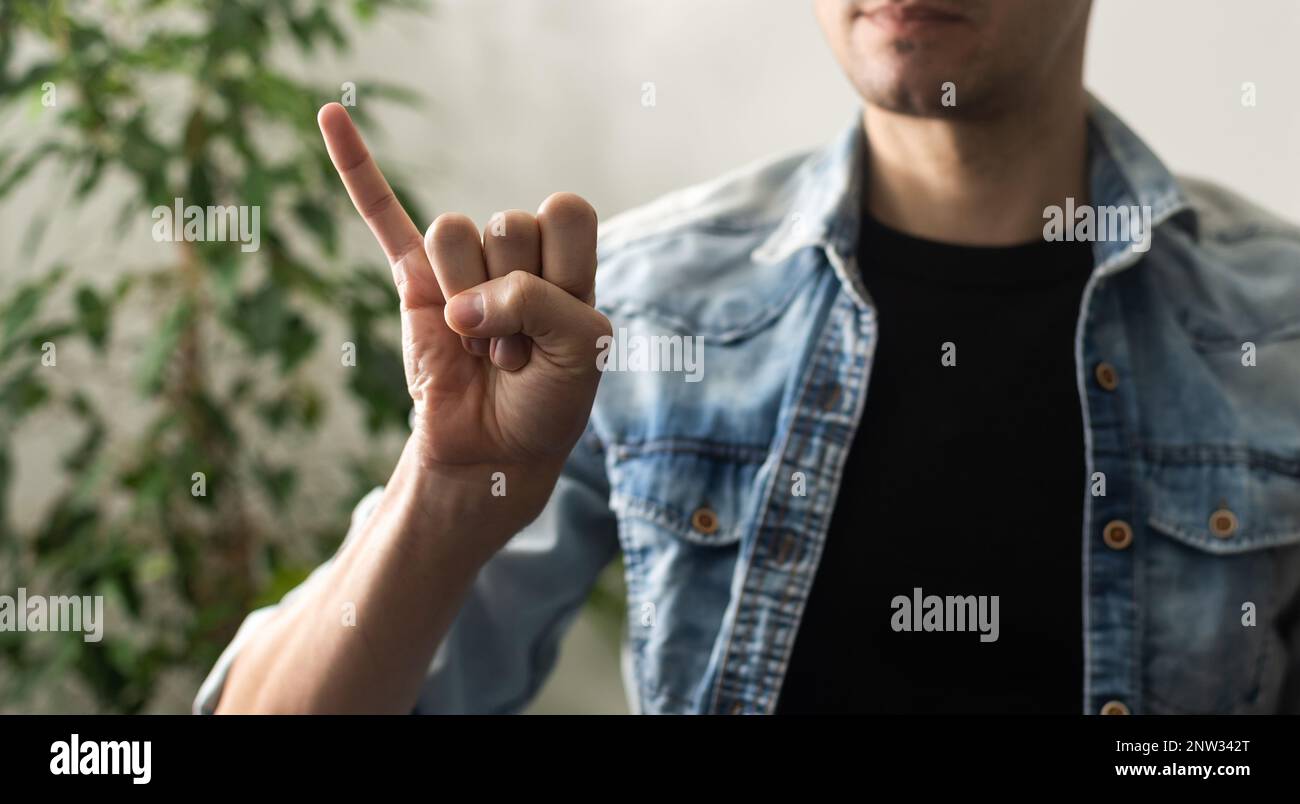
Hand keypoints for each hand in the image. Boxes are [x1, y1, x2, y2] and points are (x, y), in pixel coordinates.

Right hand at [318, 103, 609, 519]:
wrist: (496, 453)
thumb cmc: (549, 402)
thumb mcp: (579, 351)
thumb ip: (540, 302)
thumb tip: (458, 304)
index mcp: (566, 259)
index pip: (566, 210)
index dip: (563, 265)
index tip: (565, 321)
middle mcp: (514, 254)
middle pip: (508, 222)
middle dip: (514, 298)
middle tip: (517, 350)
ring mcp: (461, 267)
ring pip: (453, 232)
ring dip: (468, 299)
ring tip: (481, 345)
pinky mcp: (412, 284)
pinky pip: (382, 217)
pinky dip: (357, 168)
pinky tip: (331, 115)